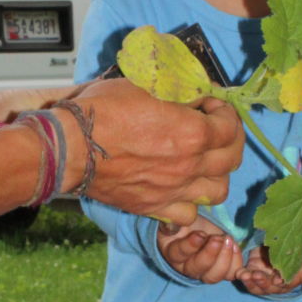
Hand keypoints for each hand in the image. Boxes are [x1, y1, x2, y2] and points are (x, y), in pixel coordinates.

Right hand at [69, 79, 244, 224]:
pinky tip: (181, 190)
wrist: (70, 148)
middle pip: (231, 159)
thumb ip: (176, 91)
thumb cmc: (101, 112)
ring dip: (217, 174)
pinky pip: (187, 215)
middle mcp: (190, 166)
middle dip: (230, 140)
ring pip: (217, 191)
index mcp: (192, 133)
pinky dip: (190, 204)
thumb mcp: (142, 86)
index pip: (231, 125)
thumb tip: (194, 92)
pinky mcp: (153, 206)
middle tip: (218, 130)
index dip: (225, 111)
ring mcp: (173, 190)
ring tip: (205, 163)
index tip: (212, 105)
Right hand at [157, 217, 244, 282]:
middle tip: (218, 238)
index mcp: (173, 254)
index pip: (179, 254)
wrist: (198, 229)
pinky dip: (235, 262)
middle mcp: (188, 268)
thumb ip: (173, 222)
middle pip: (198, 269)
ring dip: (224, 259)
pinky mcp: (222, 271)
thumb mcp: (177, 220)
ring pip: (214, 276)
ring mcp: (206, 272)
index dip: (190, 246)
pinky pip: (231, 274)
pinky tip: (234, 246)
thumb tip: (171, 223)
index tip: (200, 234)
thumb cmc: (185, 224)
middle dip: (210, 254)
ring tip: (228, 240)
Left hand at [236, 233, 301, 295]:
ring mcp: (267, 276)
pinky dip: (243, 277)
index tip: (278, 280)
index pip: (290, 281)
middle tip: (256, 276)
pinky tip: (239, 272)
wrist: (290, 242)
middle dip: (264, 283)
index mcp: (296, 274)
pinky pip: (248, 277)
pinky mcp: (255, 269)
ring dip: (251, 282)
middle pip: (272, 287)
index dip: (284, 282)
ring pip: (258, 286)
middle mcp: (280, 279)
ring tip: (245, 275)